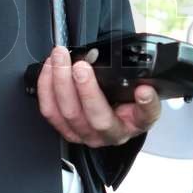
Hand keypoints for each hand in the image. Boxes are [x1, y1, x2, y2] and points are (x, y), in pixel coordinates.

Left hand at [36, 45, 161, 147]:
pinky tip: (50, 67)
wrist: (109, 111)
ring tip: (60, 58)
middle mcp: (109, 133)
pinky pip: (50, 111)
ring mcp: (85, 133)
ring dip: (60, 83)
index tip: (143, 90)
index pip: (144, 117)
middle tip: (81, 66)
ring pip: (68, 114)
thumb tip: (144, 85)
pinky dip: (47, 86)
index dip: (145, 104)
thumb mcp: (141, 88)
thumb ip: (146, 82)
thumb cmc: (124, 99)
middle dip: (86, 88)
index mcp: (134, 124)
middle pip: (97, 117)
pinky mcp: (64, 128)